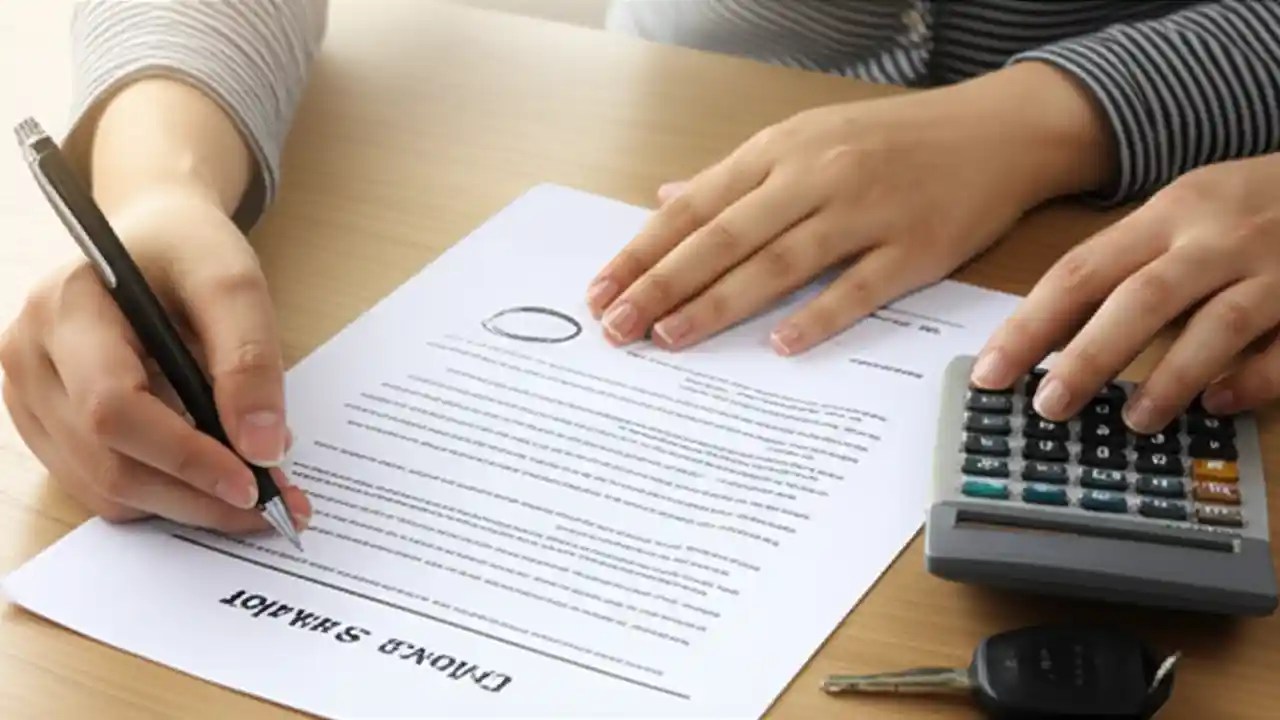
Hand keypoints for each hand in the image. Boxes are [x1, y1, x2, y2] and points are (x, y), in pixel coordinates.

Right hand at [0, 187, 310, 530]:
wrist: (152, 240)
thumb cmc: (188, 251)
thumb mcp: (233, 280)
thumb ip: (249, 359)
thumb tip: (264, 448)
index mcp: (66, 310)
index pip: (114, 409)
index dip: (185, 457)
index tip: (253, 483)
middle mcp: (31, 357)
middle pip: (108, 462)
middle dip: (198, 495)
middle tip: (274, 506)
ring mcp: (30, 396)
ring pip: (104, 487)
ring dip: (185, 503)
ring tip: (254, 489)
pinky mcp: (46, 424)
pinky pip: (101, 485)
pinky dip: (163, 493)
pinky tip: (210, 476)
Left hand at [585, 62, 1112, 354]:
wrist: (998, 130)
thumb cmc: (895, 139)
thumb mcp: (808, 138)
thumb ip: (736, 177)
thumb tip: (666, 197)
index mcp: (782, 150)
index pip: (695, 206)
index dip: (643, 250)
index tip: (602, 289)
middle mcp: (816, 175)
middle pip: (723, 236)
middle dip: (662, 284)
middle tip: (616, 327)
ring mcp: (867, 210)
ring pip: (777, 262)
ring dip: (718, 303)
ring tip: (670, 338)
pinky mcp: (916, 247)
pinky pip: (858, 286)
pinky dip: (817, 315)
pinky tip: (777, 344)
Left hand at [972, 152, 1279, 430]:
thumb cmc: (1254, 201)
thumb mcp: (1188, 209)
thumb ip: (1131, 262)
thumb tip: (1053, 331)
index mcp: (1169, 213)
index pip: (1081, 271)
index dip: (1030, 324)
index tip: (990, 371)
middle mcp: (1217, 237)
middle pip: (1141, 299)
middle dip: (1088, 356)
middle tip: (1048, 406)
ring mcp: (1275, 268)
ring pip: (1217, 326)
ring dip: (1170, 378)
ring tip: (1133, 421)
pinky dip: (1254, 379)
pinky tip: (1220, 404)